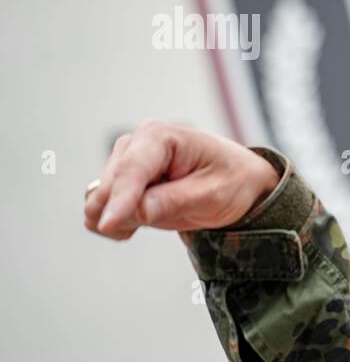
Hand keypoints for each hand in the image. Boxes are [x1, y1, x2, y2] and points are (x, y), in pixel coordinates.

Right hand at [83, 120, 281, 240]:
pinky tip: (143, 223)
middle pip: (110, 188)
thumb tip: (137, 211)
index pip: (131, 170)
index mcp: (159, 136)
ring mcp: (122, 163)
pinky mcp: (118, 182)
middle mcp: (133, 144)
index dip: (119, 200)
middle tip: (172, 214)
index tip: (108, 225)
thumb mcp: (213, 193)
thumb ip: (174, 201)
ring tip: (166, 213)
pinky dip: (116, 223)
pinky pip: (99, 210)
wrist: (236, 180)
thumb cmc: (230, 179)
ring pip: (100, 201)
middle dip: (127, 213)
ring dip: (123, 219)